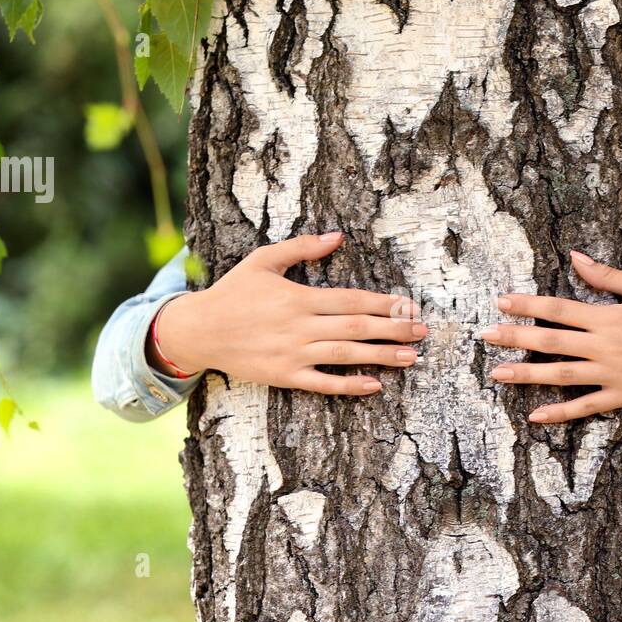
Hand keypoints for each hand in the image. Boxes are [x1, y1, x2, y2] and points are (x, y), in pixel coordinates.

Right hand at [152, 232, 426, 394]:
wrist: (198, 330)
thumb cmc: (232, 293)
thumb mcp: (263, 260)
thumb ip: (301, 248)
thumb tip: (337, 236)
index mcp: (298, 297)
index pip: (350, 300)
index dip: (383, 303)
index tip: (408, 305)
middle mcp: (300, 326)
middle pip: (356, 327)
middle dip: (394, 329)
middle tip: (423, 331)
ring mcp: (293, 354)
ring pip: (346, 355)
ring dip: (382, 357)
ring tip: (412, 357)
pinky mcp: (285, 376)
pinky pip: (322, 383)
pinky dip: (349, 385)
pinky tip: (375, 385)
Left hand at [480, 250, 621, 422]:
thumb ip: (607, 277)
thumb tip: (574, 258)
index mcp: (610, 317)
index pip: (558, 309)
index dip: (527, 305)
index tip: (501, 301)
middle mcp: (606, 347)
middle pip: (551, 342)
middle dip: (515, 338)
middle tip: (485, 336)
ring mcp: (614, 375)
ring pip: (561, 376)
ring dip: (527, 374)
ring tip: (497, 373)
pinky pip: (586, 407)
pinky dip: (559, 413)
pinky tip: (534, 416)